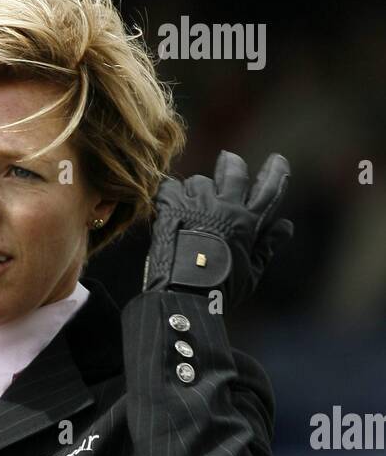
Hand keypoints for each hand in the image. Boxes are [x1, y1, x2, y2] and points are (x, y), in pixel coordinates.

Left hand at [142, 150, 293, 308]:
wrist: (184, 296)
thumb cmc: (220, 291)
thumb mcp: (251, 274)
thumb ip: (268, 246)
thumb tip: (287, 226)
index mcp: (248, 222)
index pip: (268, 189)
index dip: (275, 173)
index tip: (278, 160)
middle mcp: (226, 207)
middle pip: (234, 172)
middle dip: (232, 164)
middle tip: (228, 159)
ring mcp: (199, 204)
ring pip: (200, 181)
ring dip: (198, 188)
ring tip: (192, 201)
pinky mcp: (173, 207)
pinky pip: (171, 187)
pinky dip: (170, 193)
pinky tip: (168, 204)